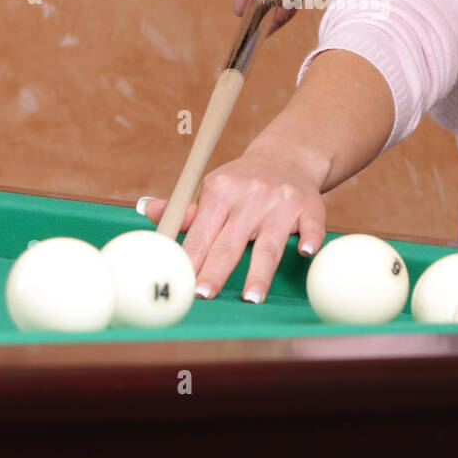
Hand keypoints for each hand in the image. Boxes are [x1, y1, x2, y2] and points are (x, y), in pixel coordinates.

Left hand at [141, 141, 327, 301]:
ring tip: (251, 299)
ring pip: (268, 244)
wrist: (287, 158)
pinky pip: (311, 227)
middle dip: (216, 271)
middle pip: (230, 242)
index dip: (190, 259)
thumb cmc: (242, 183)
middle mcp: (251, 196)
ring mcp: (282, 203)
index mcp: (221, 191)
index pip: (202, 233)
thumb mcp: (213, 189)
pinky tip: (305, 253)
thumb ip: (185, 210)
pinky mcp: (310, 207)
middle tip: (203, 295)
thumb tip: (146, 210)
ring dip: (260, 272)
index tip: (180, 282)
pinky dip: (309, 239)